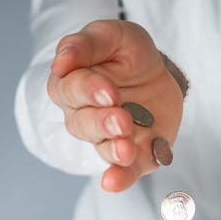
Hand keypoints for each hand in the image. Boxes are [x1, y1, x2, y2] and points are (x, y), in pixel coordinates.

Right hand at [48, 20, 182, 191]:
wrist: (159, 74)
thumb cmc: (127, 54)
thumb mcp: (113, 36)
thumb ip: (87, 44)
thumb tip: (61, 62)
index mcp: (72, 84)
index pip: (72, 88)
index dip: (88, 89)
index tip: (107, 90)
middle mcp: (84, 116)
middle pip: (84, 123)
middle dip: (102, 122)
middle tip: (121, 119)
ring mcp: (108, 138)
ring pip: (102, 148)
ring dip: (113, 151)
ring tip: (126, 148)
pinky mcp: (134, 155)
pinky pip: (124, 172)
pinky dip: (119, 179)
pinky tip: (113, 183)